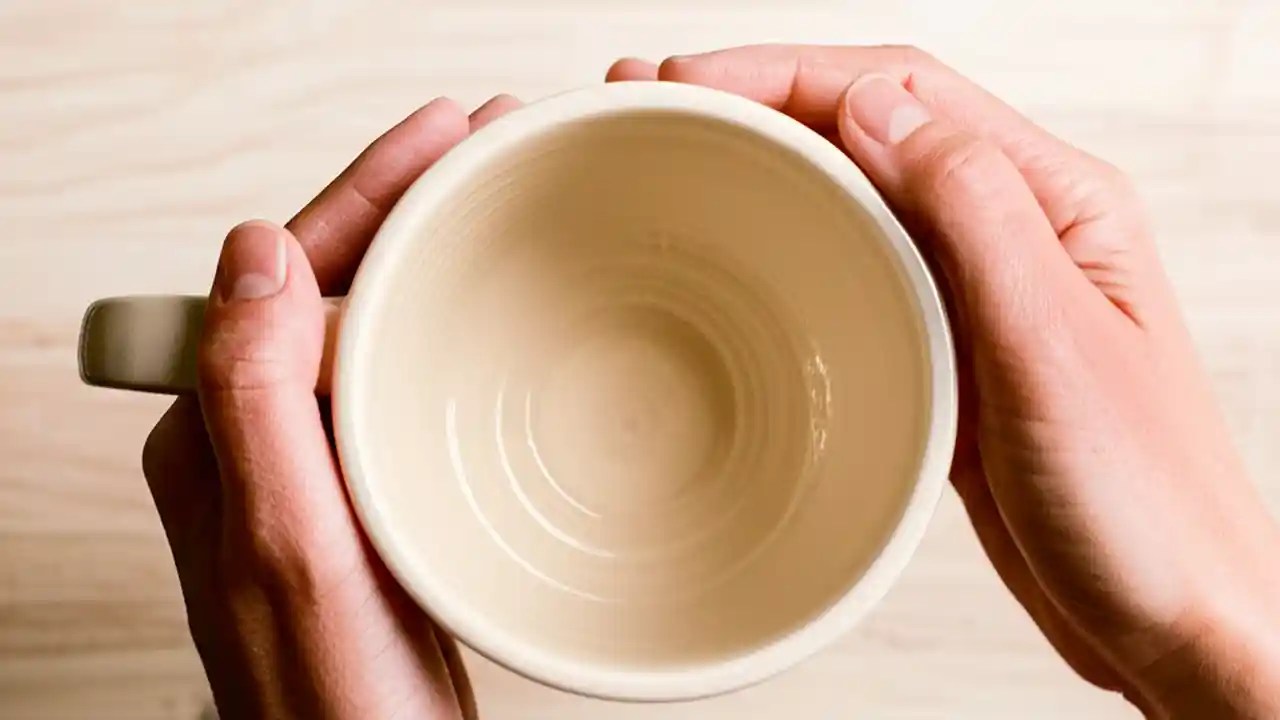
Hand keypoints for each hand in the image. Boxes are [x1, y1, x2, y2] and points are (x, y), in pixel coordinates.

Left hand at [141, 94, 521, 719]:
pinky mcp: (374, 495)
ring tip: (503, 203)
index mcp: (220, 439)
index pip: (283, 277)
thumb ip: (255, 400)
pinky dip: (453, 329)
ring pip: (374, 325)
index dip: (364, 193)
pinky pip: (405, 380)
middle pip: (332, 285)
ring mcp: (320, 468)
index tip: (442, 134)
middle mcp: (261, 443)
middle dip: (411, 206)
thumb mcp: (289, 546)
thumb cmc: (331, 702)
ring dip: (436, 257)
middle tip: (495, 146)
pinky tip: (498, 315)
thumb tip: (254, 250)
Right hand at [607, 47, 1279, 716]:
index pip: (908, 93)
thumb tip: (876, 106)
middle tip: (656, 101)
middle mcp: (1016, 234)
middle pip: (872, 130)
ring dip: (771, 167)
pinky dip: (796, 248)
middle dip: (759, 103)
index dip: (788, 72)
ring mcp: (977, 296)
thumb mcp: (1056, 341)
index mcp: (1059, 203)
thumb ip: (973, 210)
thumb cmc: (1147, 503)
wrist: (1171, 620)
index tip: (691, 80)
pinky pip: (861, 276)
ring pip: (859, 199)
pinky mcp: (947, 358)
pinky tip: (750, 254)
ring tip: (684, 155)